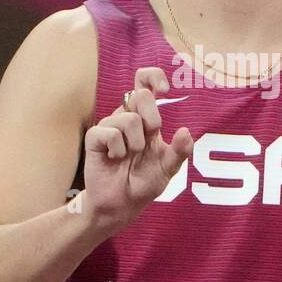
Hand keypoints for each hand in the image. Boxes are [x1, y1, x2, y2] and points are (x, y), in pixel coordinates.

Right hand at [82, 67, 193, 231]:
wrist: (120, 205)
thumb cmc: (142, 183)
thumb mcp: (167, 169)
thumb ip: (179, 152)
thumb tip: (186, 131)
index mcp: (146, 119)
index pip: (145, 83)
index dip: (153, 77)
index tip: (165, 89)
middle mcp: (127, 118)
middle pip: (139, 95)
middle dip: (152, 118)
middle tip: (151, 137)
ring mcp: (110, 126)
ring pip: (129, 119)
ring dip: (136, 144)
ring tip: (130, 157)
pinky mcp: (95, 138)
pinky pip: (110, 133)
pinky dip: (118, 150)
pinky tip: (115, 159)